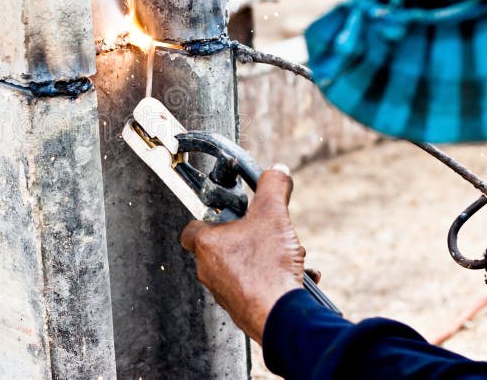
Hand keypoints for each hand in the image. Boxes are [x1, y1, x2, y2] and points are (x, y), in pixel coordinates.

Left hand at [181, 164, 305, 342]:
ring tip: (288, 257)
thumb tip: (277, 171)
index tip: (228, 215)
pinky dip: (274, 279)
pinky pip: (256, 286)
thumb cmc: (267, 266)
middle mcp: (208, 270)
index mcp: (206, 245)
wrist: (279, 314)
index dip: (208, 218)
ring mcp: (223, 292)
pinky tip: (295, 277)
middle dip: (251, 238)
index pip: (191, 228)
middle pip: (225, 246)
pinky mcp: (241, 308)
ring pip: (243, 266)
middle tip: (269, 235)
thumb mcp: (273, 215)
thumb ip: (273, 187)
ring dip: (267, 258)